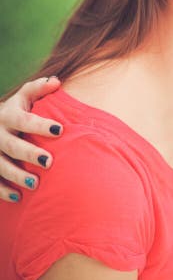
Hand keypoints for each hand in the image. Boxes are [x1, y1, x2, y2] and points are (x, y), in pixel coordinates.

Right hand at [0, 76, 62, 201]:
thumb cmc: (15, 112)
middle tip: (49, 161)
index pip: (25, 120)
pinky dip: (2, 191)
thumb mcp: (22, 99)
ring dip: (16, 175)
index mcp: (7, 115)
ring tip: (35, 183)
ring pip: (0, 165)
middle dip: (29, 153)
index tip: (60, 130)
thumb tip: (56, 81)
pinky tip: (17, 197)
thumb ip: (37, 89)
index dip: (40, 125)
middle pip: (11, 145)